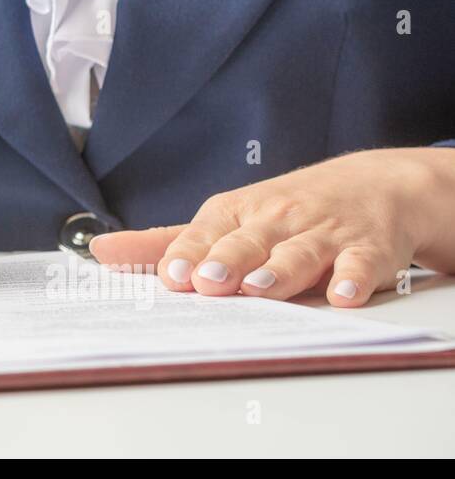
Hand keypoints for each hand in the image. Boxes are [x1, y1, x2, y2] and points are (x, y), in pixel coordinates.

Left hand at [88, 148, 454, 306]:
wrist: (377, 183)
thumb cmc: (286, 211)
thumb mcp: (226, 219)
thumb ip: (165, 243)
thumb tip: (101, 252)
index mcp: (237, 214)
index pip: (205, 234)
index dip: (187, 256)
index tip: (170, 277)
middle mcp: (276, 221)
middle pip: (248, 243)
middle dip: (226, 261)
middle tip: (208, 282)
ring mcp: (323, 235)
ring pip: (299, 254)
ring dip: (278, 272)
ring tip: (258, 289)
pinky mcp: (368, 250)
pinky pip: (359, 265)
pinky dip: (351, 280)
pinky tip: (340, 295)